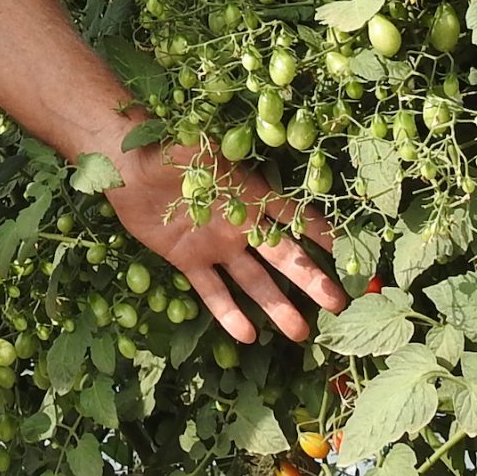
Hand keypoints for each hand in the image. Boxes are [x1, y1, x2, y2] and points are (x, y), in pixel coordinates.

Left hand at [104, 141, 346, 342]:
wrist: (125, 164)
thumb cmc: (167, 145)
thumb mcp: (203, 143)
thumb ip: (232, 153)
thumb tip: (263, 140)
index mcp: (249, 193)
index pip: (293, 215)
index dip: (320, 232)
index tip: (350, 253)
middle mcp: (239, 223)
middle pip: (282, 256)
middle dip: (310, 279)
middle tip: (337, 304)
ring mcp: (215, 244)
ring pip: (253, 281)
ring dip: (276, 305)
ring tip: (299, 332)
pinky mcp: (188, 260)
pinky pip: (212, 290)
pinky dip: (227, 312)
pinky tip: (246, 335)